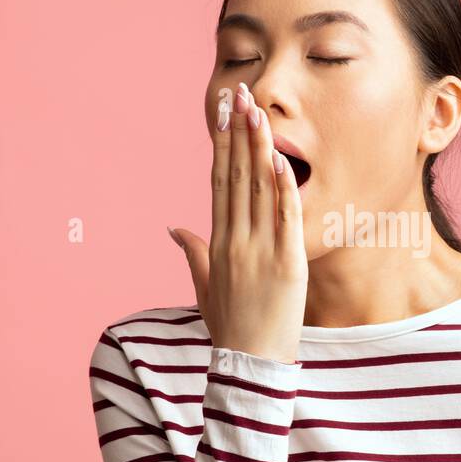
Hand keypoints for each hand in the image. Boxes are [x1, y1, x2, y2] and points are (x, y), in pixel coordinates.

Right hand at [168, 83, 307, 364]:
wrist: (249, 366)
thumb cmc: (230, 329)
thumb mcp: (204, 288)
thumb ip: (192, 253)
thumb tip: (173, 227)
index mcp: (217, 243)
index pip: (218, 182)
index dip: (221, 145)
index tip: (223, 114)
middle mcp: (234, 241)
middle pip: (236, 176)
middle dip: (238, 133)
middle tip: (239, 95)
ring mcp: (259, 251)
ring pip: (258, 190)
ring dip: (258, 148)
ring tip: (258, 112)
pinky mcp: (286, 265)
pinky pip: (285, 219)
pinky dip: (283, 189)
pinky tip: (282, 159)